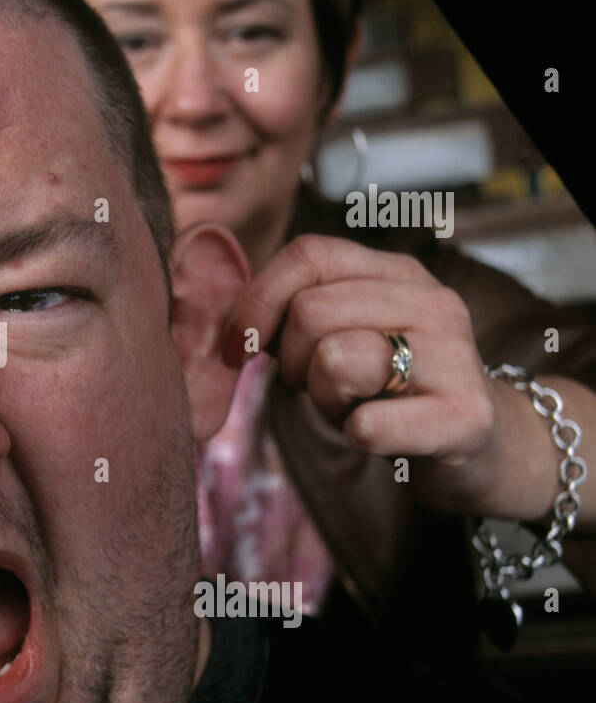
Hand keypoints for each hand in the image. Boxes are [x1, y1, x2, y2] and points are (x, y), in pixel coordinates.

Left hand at [223, 234, 510, 517]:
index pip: (307, 254)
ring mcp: (455, 356)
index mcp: (396, 272)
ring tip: (353, 407)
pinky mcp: (465, 417)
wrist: (478, 449)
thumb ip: (290, 313)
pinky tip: (377, 435)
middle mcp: (432, 301)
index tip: (236, 348)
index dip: (255, 301)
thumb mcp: (340, 337)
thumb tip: (224, 316)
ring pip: (335, 360)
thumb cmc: (388, 391)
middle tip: (316, 388)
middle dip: (290, 362)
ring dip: (323, 399)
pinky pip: (369, 425)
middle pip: (311, 313)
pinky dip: (356, 435)